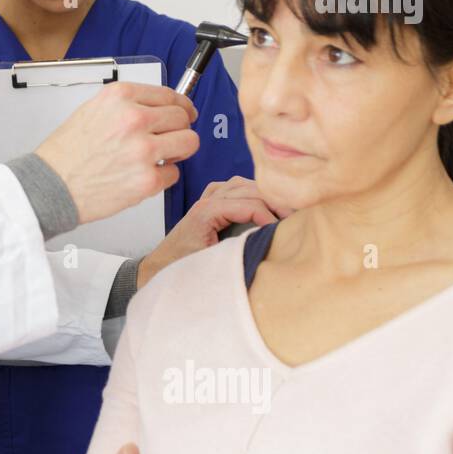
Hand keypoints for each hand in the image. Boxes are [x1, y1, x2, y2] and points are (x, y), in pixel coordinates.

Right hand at [35, 82, 198, 224]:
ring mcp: (143, 150)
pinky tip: (141, 175)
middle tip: (168, 139)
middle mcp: (134, 119)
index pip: (169, 95)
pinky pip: (174, 173)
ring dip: (177, 151)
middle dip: (178, 129)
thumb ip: (126, 106)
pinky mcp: (147, 179)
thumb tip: (159, 109)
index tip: (185, 112)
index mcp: (120, 97)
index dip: (181, 106)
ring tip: (159, 157)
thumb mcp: (92, 110)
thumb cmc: (66, 153)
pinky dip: (162, 176)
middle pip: (182, 118)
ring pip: (188, 143)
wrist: (50, 185)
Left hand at [138, 176, 291, 286]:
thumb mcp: (211, 262)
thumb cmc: (179, 268)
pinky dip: (248, 191)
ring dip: (263, 194)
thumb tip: (266, 241)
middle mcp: (207, 201)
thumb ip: (237, 249)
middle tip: (295, 217)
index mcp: (207, 212)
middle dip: (274, 201)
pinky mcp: (207, 204)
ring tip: (283, 210)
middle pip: (250, 189)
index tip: (286, 230)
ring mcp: (206, 200)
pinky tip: (259, 203)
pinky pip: (231, 187)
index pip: (250, 204)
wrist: (157, 269)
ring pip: (242, 184)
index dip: (272, 216)